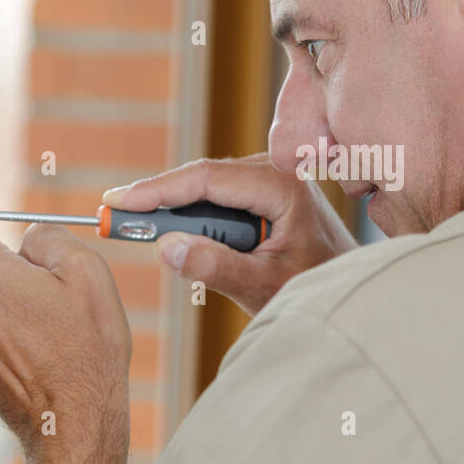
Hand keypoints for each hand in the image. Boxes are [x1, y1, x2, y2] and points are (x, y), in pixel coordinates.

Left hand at [0, 193, 130, 463]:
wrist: (73, 421)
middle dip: (3, 260)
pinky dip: (4, 324)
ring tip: (50, 315)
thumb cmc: (85, 350)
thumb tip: (29, 236)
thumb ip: (50, 237)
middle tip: (44, 273)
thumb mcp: (87, 273)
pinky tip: (40, 340)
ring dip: (5, 294)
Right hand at [103, 154, 358, 315]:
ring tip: (133, 224)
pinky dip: (194, 212)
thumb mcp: (263, 286)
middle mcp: (278, 172)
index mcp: (282, 186)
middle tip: (113, 216)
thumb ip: (216, 267)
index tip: (117, 202)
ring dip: (175, 207)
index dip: (157, 190)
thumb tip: (164, 249)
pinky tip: (171, 230)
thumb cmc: (317, 289)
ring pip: (209, 185)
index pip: (206, 178)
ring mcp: (273, 179)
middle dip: (159, 198)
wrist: (350, 291)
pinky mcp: (267, 192)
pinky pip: (221, 195)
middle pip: (203, 177)